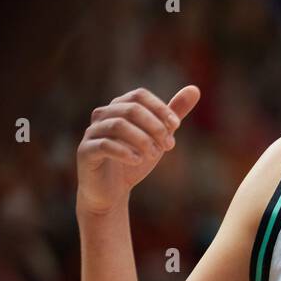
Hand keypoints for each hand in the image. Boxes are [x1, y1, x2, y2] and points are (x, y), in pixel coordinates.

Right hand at [76, 85, 200, 214]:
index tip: (176, 126)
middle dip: (155, 126)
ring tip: (154, 155)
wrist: (112, 192)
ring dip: (143, 140)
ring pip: (118, 125)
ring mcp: (91, 133)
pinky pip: (105, 145)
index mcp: (119, 107)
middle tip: (169, 145)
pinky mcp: (85, 152)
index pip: (139, 95)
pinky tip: (138, 161)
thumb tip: (195, 89)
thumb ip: (174, 113)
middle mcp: (102, 115)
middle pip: (131, 109)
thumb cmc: (135, 160)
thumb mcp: (159, 136)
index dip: (160, 108)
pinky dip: (125, 152)